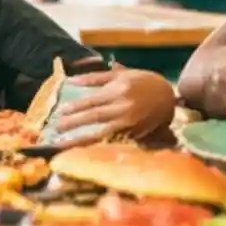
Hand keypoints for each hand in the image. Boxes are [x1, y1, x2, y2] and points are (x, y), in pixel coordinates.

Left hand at [53, 66, 175, 144]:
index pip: (92, 101)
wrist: (169, 96)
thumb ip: (96, 77)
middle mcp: (124, 107)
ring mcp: (130, 123)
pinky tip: (85, 151)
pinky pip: (114, 142)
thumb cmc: (143, 82)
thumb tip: (71, 80)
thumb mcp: (122, 74)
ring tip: (64, 145)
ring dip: (82, 140)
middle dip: (73, 124)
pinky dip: (99, 147)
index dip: (75, 108)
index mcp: (119, 90)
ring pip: (103, 133)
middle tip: (56, 129)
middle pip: (95, 117)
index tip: (60, 113)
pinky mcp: (135, 135)